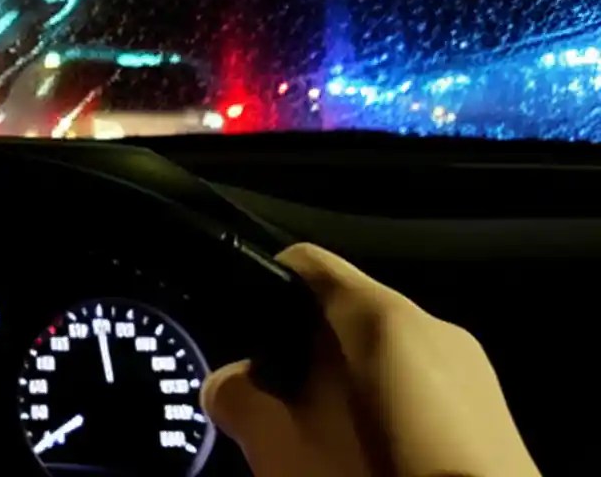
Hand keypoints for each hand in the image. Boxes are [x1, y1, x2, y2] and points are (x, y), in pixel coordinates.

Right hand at [202, 243, 540, 476]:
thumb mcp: (280, 446)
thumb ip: (239, 399)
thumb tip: (229, 384)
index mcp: (380, 315)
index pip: (305, 263)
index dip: (263, 288)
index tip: (243, 335)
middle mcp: (434, 327)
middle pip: (343, 320)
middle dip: (303, 362)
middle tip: (277, 415)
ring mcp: (472, 373)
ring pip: (384, 363)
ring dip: (345, 394)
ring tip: (327, 450)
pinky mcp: (492, 421)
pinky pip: (422, 397)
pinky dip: (388, 419)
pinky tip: (376, 465)